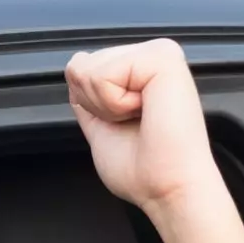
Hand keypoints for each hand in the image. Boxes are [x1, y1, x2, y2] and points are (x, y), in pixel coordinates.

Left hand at [66, 39, 220, 215]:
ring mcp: (160, 53)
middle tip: (132, 125)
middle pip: (83, 64)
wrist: (167, 189)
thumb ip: (88, 94)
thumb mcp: (100, 125)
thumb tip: (76, 64)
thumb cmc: (144, 170)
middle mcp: (153, 56)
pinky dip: (113, 104)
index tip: (124, 125)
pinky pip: (103, 75)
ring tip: (140, 119)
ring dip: (105, 106)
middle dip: (95, 105)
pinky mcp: (162, 58)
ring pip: (90, 69)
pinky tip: (144, 113)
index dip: (89, 105)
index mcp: (142, 71)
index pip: (85, 67)